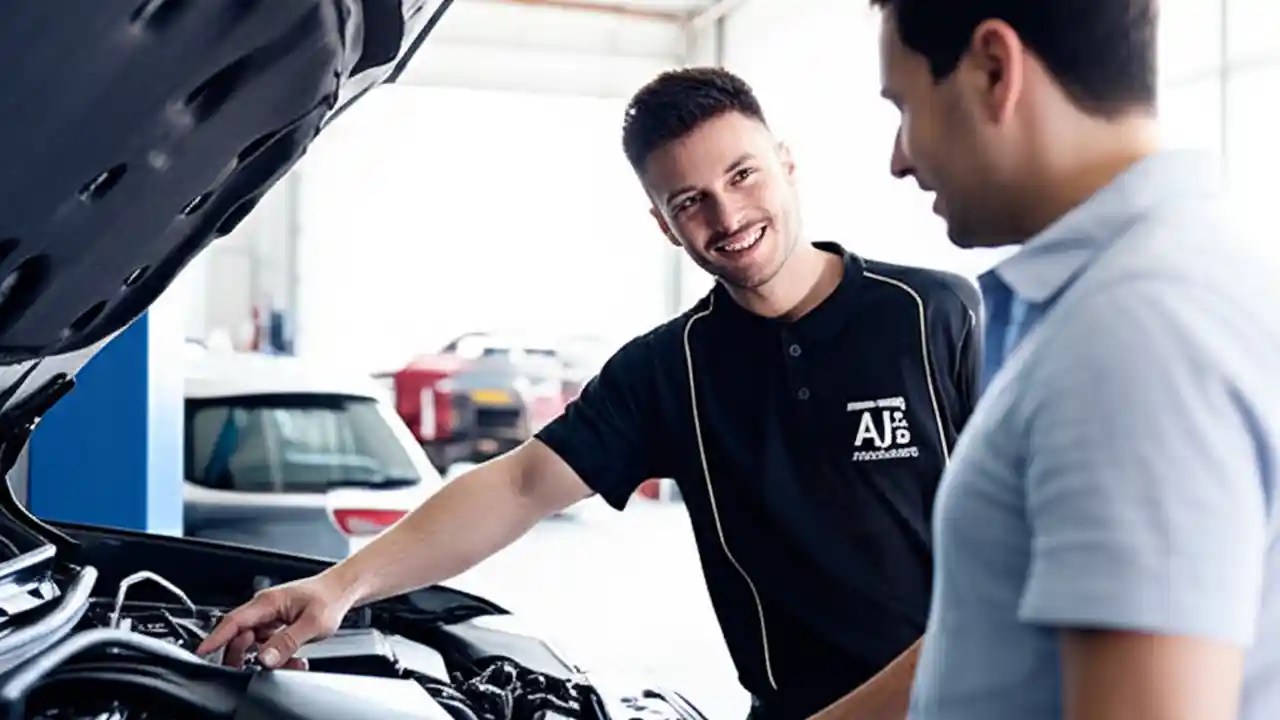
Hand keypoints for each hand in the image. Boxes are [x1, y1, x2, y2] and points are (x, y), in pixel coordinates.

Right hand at [195, 571, 355, 669]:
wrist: (344, 590)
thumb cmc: (330, 598)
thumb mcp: (313, 624)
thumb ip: (287, 642)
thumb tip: (264, 658)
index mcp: (268, 602)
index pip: (233, 622)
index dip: (215, 639)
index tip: (202, 653)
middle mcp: (265, 608)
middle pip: (239, 637)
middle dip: (245, 656)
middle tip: (256, 670)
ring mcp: (270, 616)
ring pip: (253, 643)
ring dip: (264, 657)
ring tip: (287, 663)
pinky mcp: (276, 624)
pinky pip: (265, 643)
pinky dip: (273, 654)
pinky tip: (290, 659)